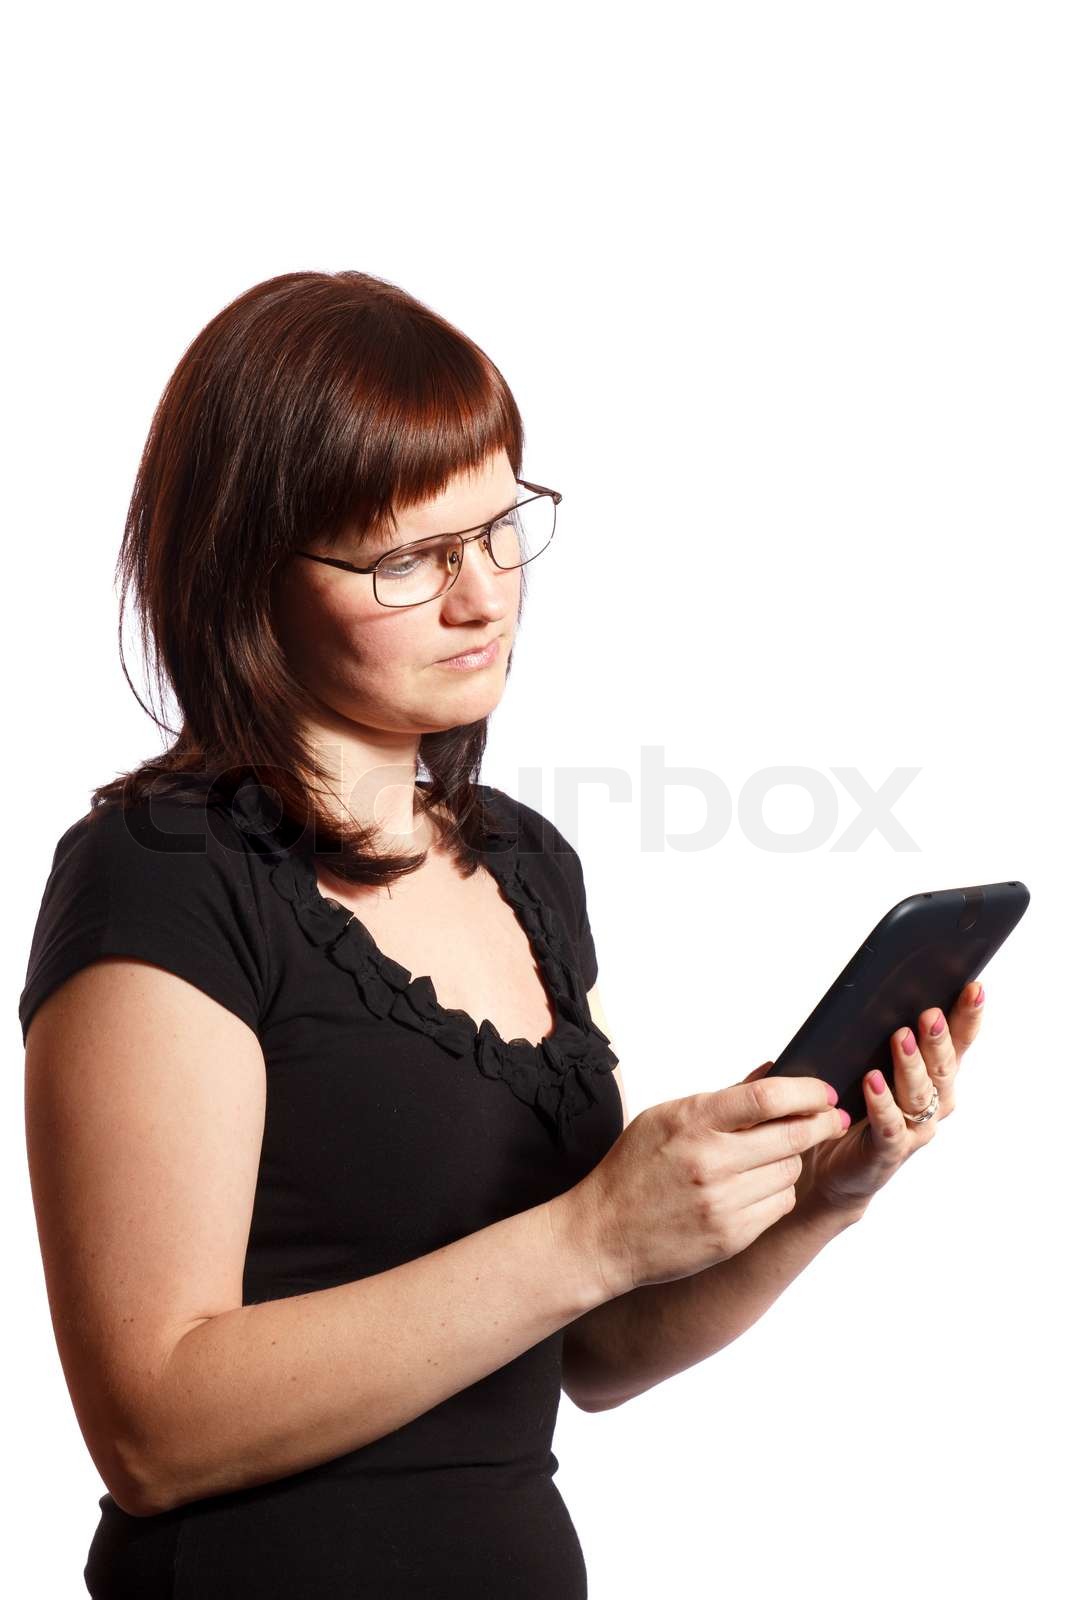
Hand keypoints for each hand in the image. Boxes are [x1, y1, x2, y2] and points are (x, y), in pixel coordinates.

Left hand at [744, 981, 985, 1215]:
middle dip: (937, 1040)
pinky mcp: (888, 1151)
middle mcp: (933, 1103)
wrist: (832, 1165)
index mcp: (934, 1077)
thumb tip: (874, 990)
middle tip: (929, 1013)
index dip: (967, 1017)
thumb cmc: (852, 1104)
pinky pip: (889, 1126)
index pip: (958, 1043)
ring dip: (911, 1066)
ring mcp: (914, 1129)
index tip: (974, 988)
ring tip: (901, 1038)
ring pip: (919, 1095)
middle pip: (942, 1068)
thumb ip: (877, 1035)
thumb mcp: (865, 1061)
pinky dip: (881, 1103)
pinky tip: (872, 1081)